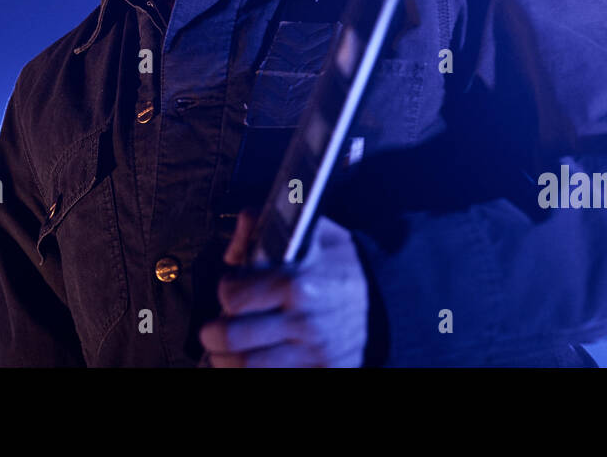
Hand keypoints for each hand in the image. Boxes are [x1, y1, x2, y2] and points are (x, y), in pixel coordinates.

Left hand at [198, 208, 368, 366]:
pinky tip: (248, 364)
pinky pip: (274, 379)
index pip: (234, 296)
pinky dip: (252, 374)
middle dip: (214, 335)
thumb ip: (270, 227)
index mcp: (298, 282)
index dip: (226, 291)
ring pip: (246, 367)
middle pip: (232, 338)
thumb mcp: (316, 234)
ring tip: (224, 353)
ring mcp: (313, 352)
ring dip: (226, 361)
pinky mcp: (322, 371)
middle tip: (214, 331)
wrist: (393, 298)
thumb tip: (238, 242)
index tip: (230, 290)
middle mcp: (303, 321)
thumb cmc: (347, 267)